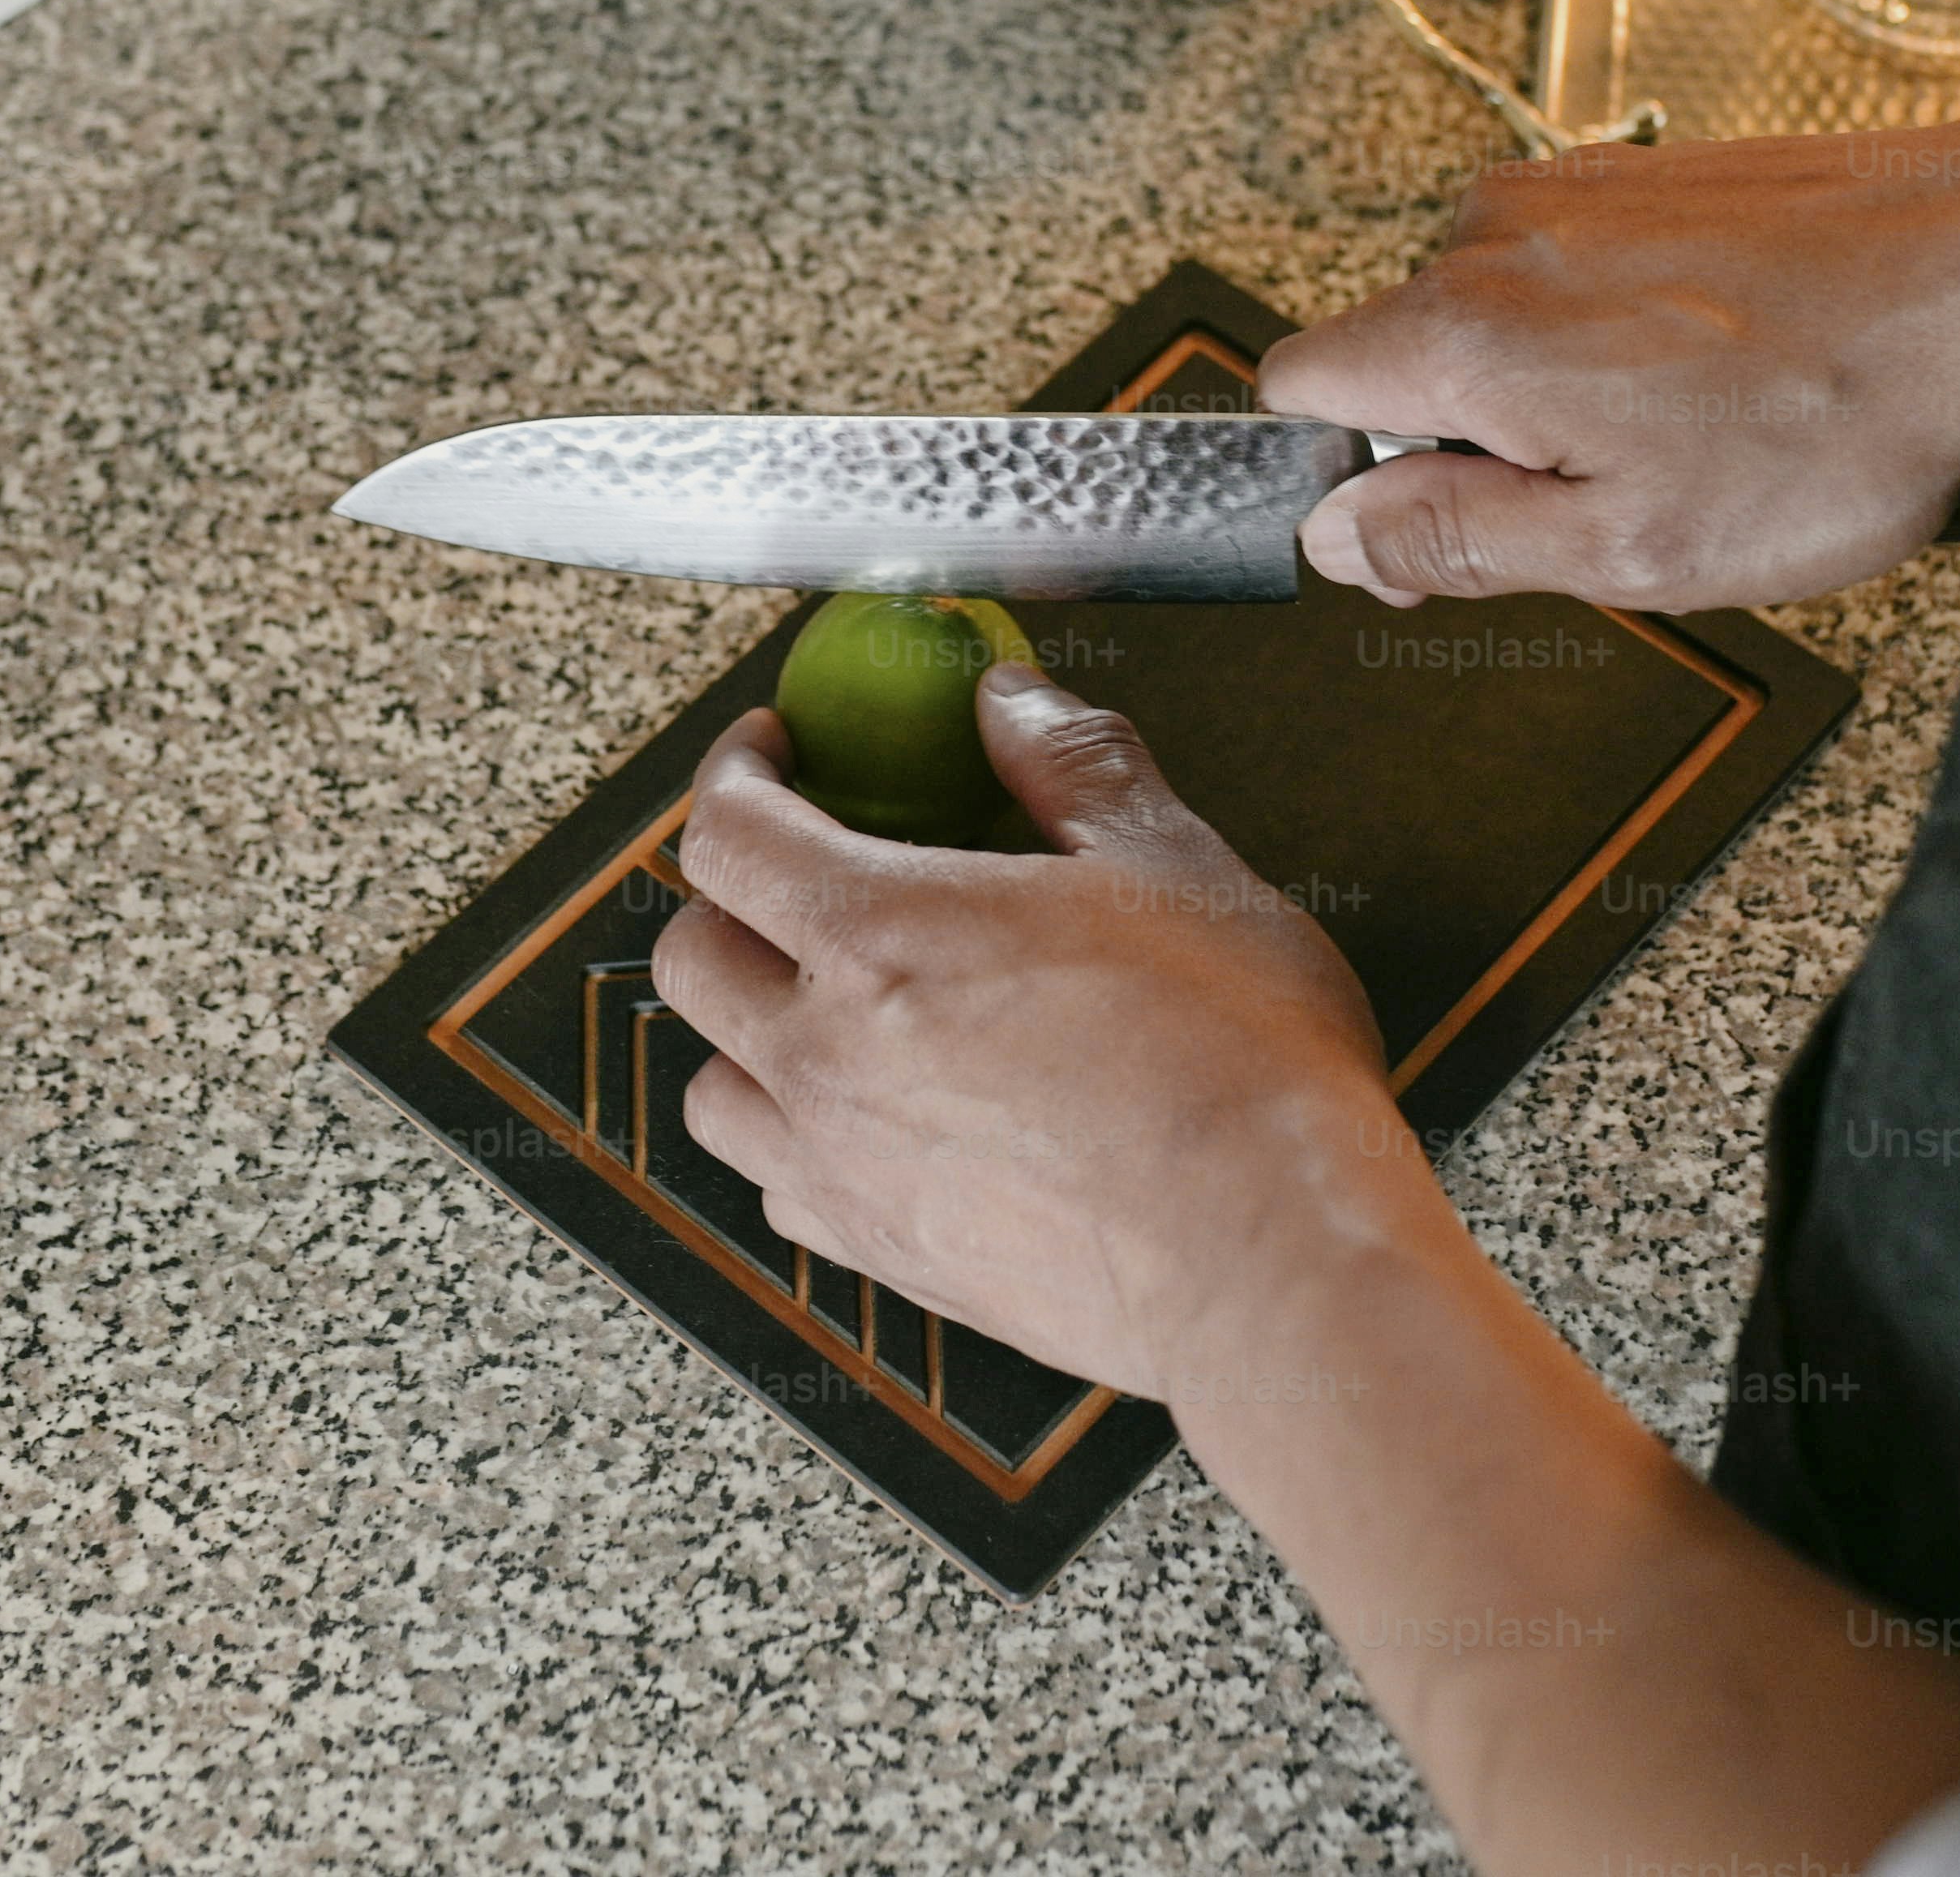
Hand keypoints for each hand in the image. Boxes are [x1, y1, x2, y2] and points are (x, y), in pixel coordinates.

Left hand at [650, 667, 1453, 1413]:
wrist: (1269, 1261)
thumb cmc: (1235, 1068)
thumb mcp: (1173, 865)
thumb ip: (1073, 764)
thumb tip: (1013, 698)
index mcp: (880, 936)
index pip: (727, 834)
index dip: (734, 773)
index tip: (769, 755)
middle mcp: (829, 1056)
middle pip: (690, 957)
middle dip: (727, 895)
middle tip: (799, 870)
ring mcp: (846, 1169)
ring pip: (712, 1089)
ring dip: (744, 1031)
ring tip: (821, 1002)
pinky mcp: (887, 1257)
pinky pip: (783, 1190)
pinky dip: (797, 1141)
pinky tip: (873, 1118)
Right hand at [1257, 43, 1959, 611]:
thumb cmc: (1836, 414)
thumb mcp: (1632, 548)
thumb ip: (1458, 541)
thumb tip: (1341, 536)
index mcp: (1463, 332)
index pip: (1296, 390)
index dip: (1350, 485)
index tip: (1443, 529)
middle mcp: (1490, 236)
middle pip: (1400, 360)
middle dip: (1477, 444)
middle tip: (1616, 498)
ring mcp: (1567, 189)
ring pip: (1493, 320)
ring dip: (1559, 391)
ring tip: (1695, 431)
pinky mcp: (1639, 173)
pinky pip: (1571, 273)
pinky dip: (1623, 333)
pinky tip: (1728, 371)